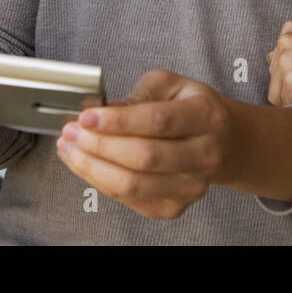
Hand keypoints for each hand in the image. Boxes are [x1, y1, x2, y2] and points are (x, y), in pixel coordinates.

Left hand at [54, 69, 233, 219]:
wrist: (221, 141)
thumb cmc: (190, 107)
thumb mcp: (170, 85)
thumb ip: (139, 94)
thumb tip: (106, 111)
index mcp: (207, 116)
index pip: (158, 121)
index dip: (118, 121)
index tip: (86, 117)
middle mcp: (205, 154)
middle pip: (144, 157)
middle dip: (99, 145)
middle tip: (70, 132)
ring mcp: (192, 186)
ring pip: (134, 184)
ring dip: (93, 168)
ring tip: (70, 149)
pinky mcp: (175, 207)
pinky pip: (130, 200)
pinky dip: (102, 183)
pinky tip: (86, 165)